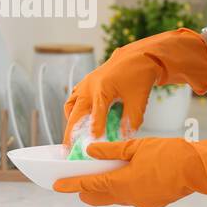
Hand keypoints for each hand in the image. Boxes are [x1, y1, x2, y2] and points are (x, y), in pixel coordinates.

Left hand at [51, 130, 206, 206]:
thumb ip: (112, 151)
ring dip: (106, 189)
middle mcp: (129, 197)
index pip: (89, 184)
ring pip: (116, 198)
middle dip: (86, 189)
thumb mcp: (137, 147)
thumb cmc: (171, 154)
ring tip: (101, 175)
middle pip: (99, 196)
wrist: (199, 168)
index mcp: (122, 182)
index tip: (56, 185)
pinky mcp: (153, 203)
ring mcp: (142, 202)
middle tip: (76, 181)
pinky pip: (132, 197)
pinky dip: (124, 189)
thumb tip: (91, 151)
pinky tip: (128, 177)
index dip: (71, 184)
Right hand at [60, 29, 206, 147]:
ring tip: (73, 137)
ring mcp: (86, 84)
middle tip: (68, 150)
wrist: (136, 57)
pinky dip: (73, 111)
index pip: (97, 113)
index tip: (93, 142)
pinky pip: (73, 99)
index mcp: (103, 88)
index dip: (95, 129)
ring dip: (70, 121)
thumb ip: (132, 119)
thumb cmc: (138, 75)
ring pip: (71, 106)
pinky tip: (79, 120)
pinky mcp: (86, 84)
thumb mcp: (138, 100)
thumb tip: (125, 136)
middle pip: (75, 113)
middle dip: (71, 132)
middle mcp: (90, 86)